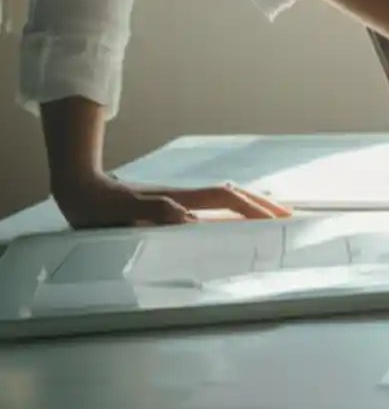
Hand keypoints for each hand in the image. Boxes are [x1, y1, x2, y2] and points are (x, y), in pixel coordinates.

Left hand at [53, 173, 290, 229]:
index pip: (224, 199)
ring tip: (273, 214)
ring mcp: (179, 201)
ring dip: (251, 205)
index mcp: (176, 200)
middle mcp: (184, 198)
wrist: (79, 188)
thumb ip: (151, 212)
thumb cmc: (95, 205)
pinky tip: (235, 218)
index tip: (273, 219)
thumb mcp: (118, 212)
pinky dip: (233, 210)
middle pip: (233, 195)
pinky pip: (212, 207)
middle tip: (288, 216)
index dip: (250, 208)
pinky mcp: (172, 207)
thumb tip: (188, 218)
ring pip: (225, 199)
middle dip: (262, 204)